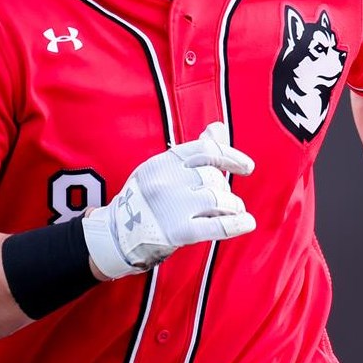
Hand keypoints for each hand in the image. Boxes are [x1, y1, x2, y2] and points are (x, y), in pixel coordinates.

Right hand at [82, 122, 256, 278]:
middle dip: (224, 190)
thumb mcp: (162, 169)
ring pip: (219, 199)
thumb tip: (219, 127)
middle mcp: (166, 180)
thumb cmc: (145, 200)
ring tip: (233, 212)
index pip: (206, 150)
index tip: (247, 167)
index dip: (232, 157)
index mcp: (163, 162)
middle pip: (213, 178)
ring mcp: (172, 206)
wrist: (115, 236)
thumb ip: (194, 151)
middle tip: (225, 202)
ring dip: (232, 206)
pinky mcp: (178, 231)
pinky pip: (217, 225)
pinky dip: (237, 224)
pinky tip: (247, 223)